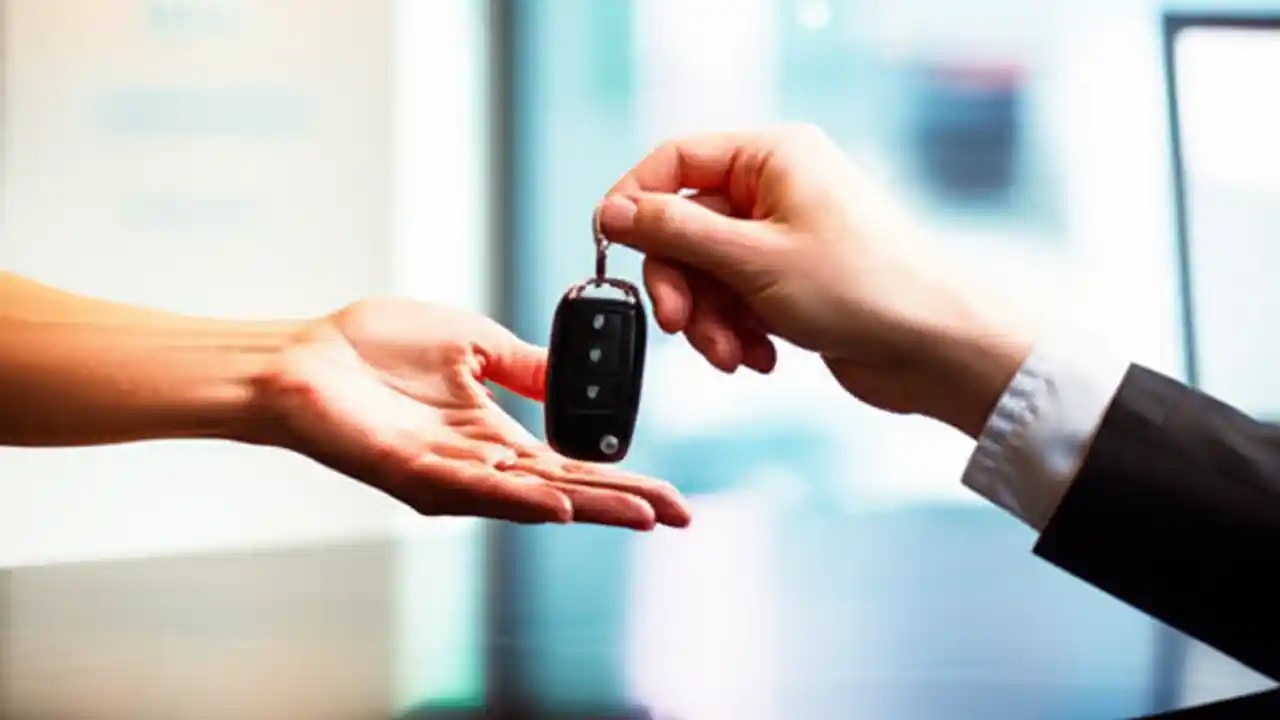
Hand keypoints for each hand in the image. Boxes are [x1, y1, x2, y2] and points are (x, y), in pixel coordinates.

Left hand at [250, 299, 689, 529]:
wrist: (302, 357)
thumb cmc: (371, 347)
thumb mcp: (473, 339)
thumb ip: (524, 364)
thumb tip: (572, 379)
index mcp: (493, 434)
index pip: (570, 465)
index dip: (620, 478)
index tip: (668, 494)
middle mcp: (478, 464)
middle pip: (564, 491)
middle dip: (622, 503)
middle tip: (676, 515)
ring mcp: (448, 474)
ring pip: (530, 497)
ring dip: (587, 508)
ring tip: (639, 514)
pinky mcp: (413, 472)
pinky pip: (474, 490)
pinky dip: (518, 500)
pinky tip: (560, 507)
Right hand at [596, 125, 1032, 436]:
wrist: (936, 350)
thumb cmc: (865, 290)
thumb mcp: (752, 260)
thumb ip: (674, 234)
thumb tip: (613, 211)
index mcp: (772, 157)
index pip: (675, 161)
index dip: (635, 202)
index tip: (610, 245)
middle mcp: (776, 190)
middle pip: (685, 229)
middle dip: (681, 284)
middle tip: (680, 325)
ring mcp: (783, 239)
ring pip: (706, 274)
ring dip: (709, 320)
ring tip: (732, 354)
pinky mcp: (790, 283)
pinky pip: (734, 301)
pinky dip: (736, 332)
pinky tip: (760, 356)